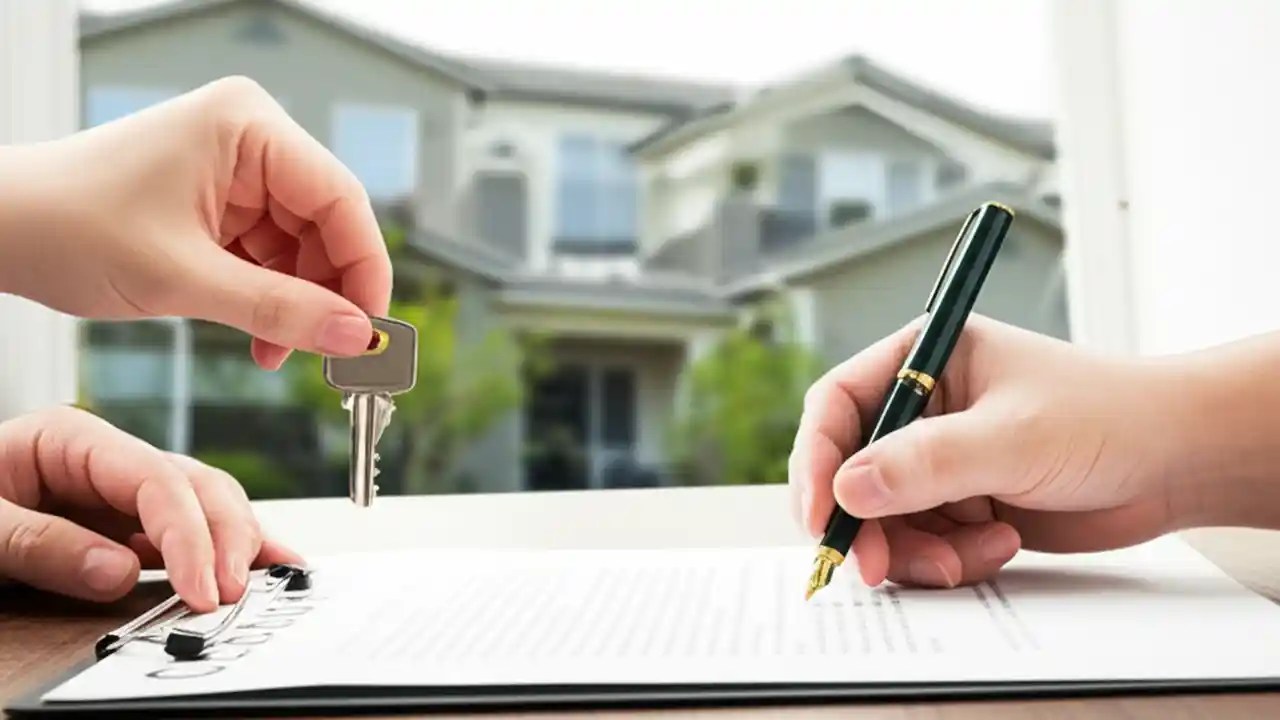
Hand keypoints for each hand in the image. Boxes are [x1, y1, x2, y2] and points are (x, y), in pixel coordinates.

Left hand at [0, 76, 390, 369]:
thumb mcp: (184, 278)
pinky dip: (272, 299)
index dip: (365, 270)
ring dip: (298, 305)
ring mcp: (239, 170)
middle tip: (332, 354)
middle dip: (328, 294)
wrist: (0, 230)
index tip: (370, 332)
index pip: (340, 199)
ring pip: (304, 248)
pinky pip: (273, 256)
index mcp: (247, 126)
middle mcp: (251, 138)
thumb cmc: (69, 227)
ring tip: (276, 351)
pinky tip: (260, 337)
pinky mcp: (224, 202)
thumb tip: (357, 339)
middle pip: (328, 225)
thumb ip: (280, 310)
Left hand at [0, 406, 300, 609]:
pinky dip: (228, 552)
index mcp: (69, 440)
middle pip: (194, 485)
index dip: (188, 532)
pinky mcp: (124, 531)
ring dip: (240, 543)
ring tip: (266, 582)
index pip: (153, 477)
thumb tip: (119, 572)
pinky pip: (189, 535)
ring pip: (206, 505)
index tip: (201, 588)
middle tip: (230, 594)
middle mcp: (106, 463)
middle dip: (226, 536)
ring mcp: (119, 496)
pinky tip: (264, 568)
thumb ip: (39, 545)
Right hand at [789, 315, 1198, 588]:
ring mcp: (939, 461)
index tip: (821, 512)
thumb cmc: (1107, 418)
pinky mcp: (960, 504)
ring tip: (971, 554)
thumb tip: (847, 491)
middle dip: (863, 523)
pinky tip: (1001, 544)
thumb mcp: (1012, 438)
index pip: (838, 405)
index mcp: (923, 359)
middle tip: (873, 566)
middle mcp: (921, 408)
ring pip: (882, 519)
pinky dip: (950, 558)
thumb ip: (926, 464)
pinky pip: (921, 544)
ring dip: (915, 549)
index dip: (817, 459)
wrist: (1179, 462)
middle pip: (849, 472)